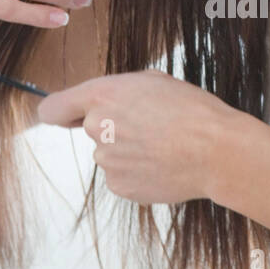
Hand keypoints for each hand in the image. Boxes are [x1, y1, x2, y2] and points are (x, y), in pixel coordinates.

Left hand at [36, 69, 236, 204]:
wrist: (217, 150)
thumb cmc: (192, 110)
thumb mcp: (152, 82)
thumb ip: (117, 92)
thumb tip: (101, 107)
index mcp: (101, 96)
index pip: (52, 109)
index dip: (60, 113)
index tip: (67, 117)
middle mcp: (96, 128)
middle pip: (90, 129)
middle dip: (113, 127)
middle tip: (150, 126)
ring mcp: (106, 161)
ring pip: (109, 154)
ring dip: (128, 151)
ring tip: (164, 146)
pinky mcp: (120, 186)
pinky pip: (122, 176)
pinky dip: (138, 172)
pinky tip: (163, 164)